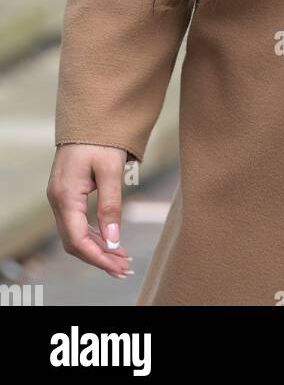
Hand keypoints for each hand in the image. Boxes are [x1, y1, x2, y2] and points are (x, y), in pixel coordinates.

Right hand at [46, 144, 133, 278]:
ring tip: (121, 260)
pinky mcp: (67, 194)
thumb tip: (114, 241)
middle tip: (124, 268)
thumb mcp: (110, 169)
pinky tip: (110, 243)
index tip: (117, 266)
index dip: (97, 256)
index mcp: (65, 195)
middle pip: (74, 241)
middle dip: (99, 257)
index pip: (76, 238)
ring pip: (75, 234)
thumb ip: (111, 205)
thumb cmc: (100, 138)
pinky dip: (93, 236)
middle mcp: (58, 200)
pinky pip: (77, 223)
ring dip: (97, 249)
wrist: (89, 116)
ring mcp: (60, 198)